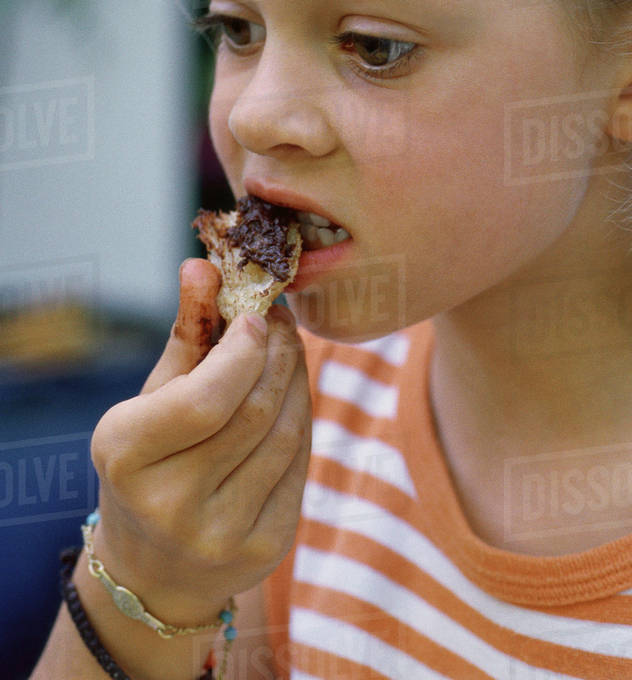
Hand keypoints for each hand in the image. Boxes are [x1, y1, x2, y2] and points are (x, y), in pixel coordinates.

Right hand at [89, 259, 310, 627]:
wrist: (152, 570)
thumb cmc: (150, 462)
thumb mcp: (150, 396)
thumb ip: (185, 330)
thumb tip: (202, 263)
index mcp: (127, 456)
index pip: (206, 397)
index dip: (244, 350)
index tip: (258, 317)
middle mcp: (170, 505)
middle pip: (255, 410)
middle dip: (280, 354)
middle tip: (284, 324)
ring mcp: (220, 535)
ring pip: (286, 434)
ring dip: (298, 383)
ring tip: (289, 355)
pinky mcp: (265, 549)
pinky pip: (300, 465)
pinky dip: (301, 422)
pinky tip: (290, 401)